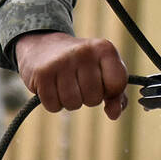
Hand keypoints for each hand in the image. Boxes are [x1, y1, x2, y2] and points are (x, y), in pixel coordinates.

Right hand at [14, 31, 129, 120]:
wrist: (43, 46)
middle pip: (94, 98)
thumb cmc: (80, 64)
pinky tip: (51, 86)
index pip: (117, 84)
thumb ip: (116, 93)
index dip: (110, 92)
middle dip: (87, 97)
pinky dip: (53, 103)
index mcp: (104, 48)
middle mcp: (84, 51)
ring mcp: (62, 61)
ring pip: (73, 104)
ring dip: (69, 101)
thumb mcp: (103, 70)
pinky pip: (53, 106)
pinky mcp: (43, 73)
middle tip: (78, 81)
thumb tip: (114, 114)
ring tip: (64, 83)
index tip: (101, 83)